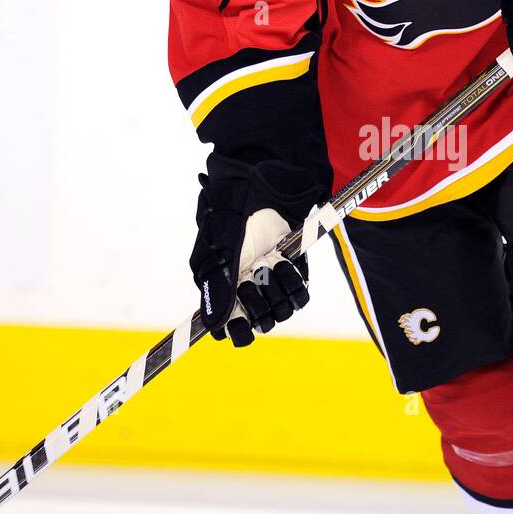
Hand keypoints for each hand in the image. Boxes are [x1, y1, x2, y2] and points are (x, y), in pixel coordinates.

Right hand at [190, 155, 309, 346]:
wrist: (264, 182)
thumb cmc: (233, 209)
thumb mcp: (221, 246)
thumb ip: (217, 286)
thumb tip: (213, 326)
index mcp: (221, 286)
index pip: (226, 328)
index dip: (235, 331)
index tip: (241, 324)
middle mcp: (245, 288)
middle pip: (256, 322)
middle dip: (256, 303)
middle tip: (251, 278)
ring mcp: (270, 281)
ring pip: (279, 312)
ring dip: (277, 291)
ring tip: (271, 264)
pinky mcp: (293, 272)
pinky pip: (299, 297)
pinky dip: (295, 283)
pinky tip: (286, 262)